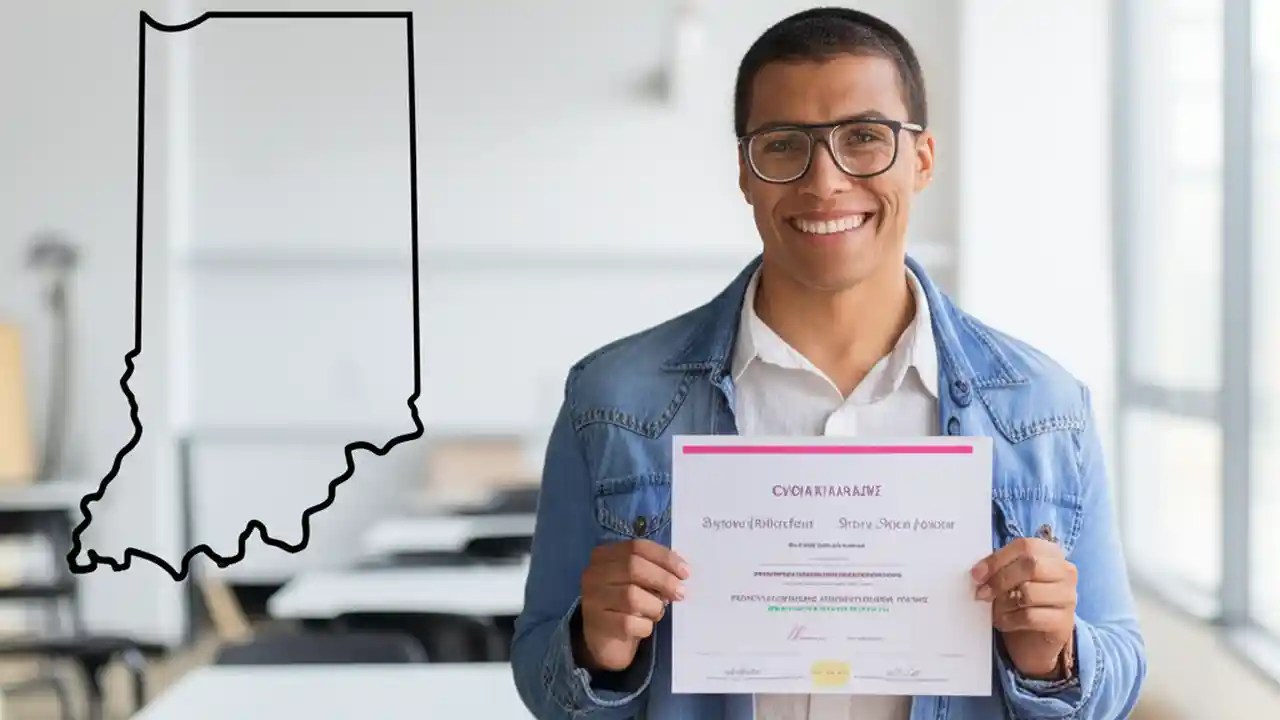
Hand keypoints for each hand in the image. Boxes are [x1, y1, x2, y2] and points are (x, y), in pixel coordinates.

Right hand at [575, 539, 689, 671]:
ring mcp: (592, 599)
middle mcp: (593, 573)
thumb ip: (654, 570)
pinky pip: (628, 623)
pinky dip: (645, 626)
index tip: (685, 572)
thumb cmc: (625, 604)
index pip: (637, 547)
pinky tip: (645, 627)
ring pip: (631, 596)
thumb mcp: (638, 582)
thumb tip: (680, 569)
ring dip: (654, 606)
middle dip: (663, 579)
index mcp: (604, 555)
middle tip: (680, 593)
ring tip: (657, 612)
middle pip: (633, 566)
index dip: (665, 558)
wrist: (604, 639)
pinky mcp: (597, 624)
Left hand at [971, 537, 1077, 678]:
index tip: (977, 574)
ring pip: (1029, 592)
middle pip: (1031, 565)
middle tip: (982, 592)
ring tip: (997, 609)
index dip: (998, 559)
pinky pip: (1030, 617)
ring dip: (1004, 603)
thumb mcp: (1011, 578)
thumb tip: (978, 572)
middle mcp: (1065, 572)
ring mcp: (1068, 597)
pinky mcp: (1063, 622)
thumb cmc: (1021, 601)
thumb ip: (999, 568)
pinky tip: (1005, 621)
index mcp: (1051, 553)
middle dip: (1000, 579)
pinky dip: (1010, 620)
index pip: (1026, 546)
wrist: (1036, 638)